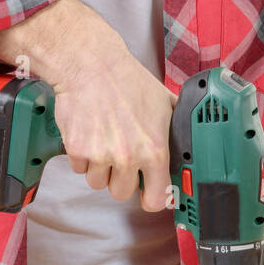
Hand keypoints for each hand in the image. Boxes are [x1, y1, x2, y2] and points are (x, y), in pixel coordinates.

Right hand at [0, 0, 176, 211]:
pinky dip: (82, 157)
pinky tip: (89, 134)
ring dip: (100, 168)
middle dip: (120, 178)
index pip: (156, 198)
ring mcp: (100, 155)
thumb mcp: (163, 102)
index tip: (147, 191)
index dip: (151, 196)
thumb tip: (186, 140)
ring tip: (103, 142)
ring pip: (98, 183)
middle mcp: (128, 157)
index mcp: (154, 150)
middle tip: (120, 157)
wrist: (92, 66)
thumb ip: (175, 126)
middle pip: (121, 193)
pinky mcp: (77, 150)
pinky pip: (79, 169)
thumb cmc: (127, 80)